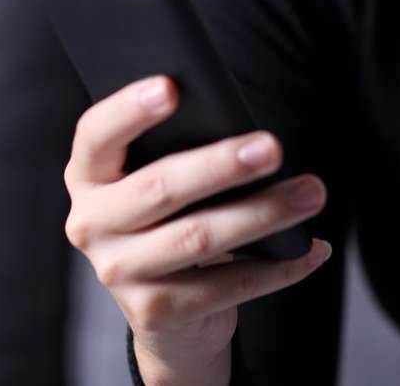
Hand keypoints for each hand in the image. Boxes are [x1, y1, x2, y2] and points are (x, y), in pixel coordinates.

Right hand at [62, 75, 332, 381]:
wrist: (166, 313)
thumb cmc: (172, 216)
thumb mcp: (160, 179)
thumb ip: (178, 151)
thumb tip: (244, 131)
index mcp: (88, 175)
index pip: (97, 135)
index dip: (129, 109)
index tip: (171, 87)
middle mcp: (90, 224)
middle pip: (159, 188)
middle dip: (220, 166)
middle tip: (273, 147)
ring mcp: (118, 273)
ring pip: (198, 237)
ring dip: (263, 213)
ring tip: (311, 192)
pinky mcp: (154, 312)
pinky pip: (225, 286)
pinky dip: (276, 268)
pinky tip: (311, 249)